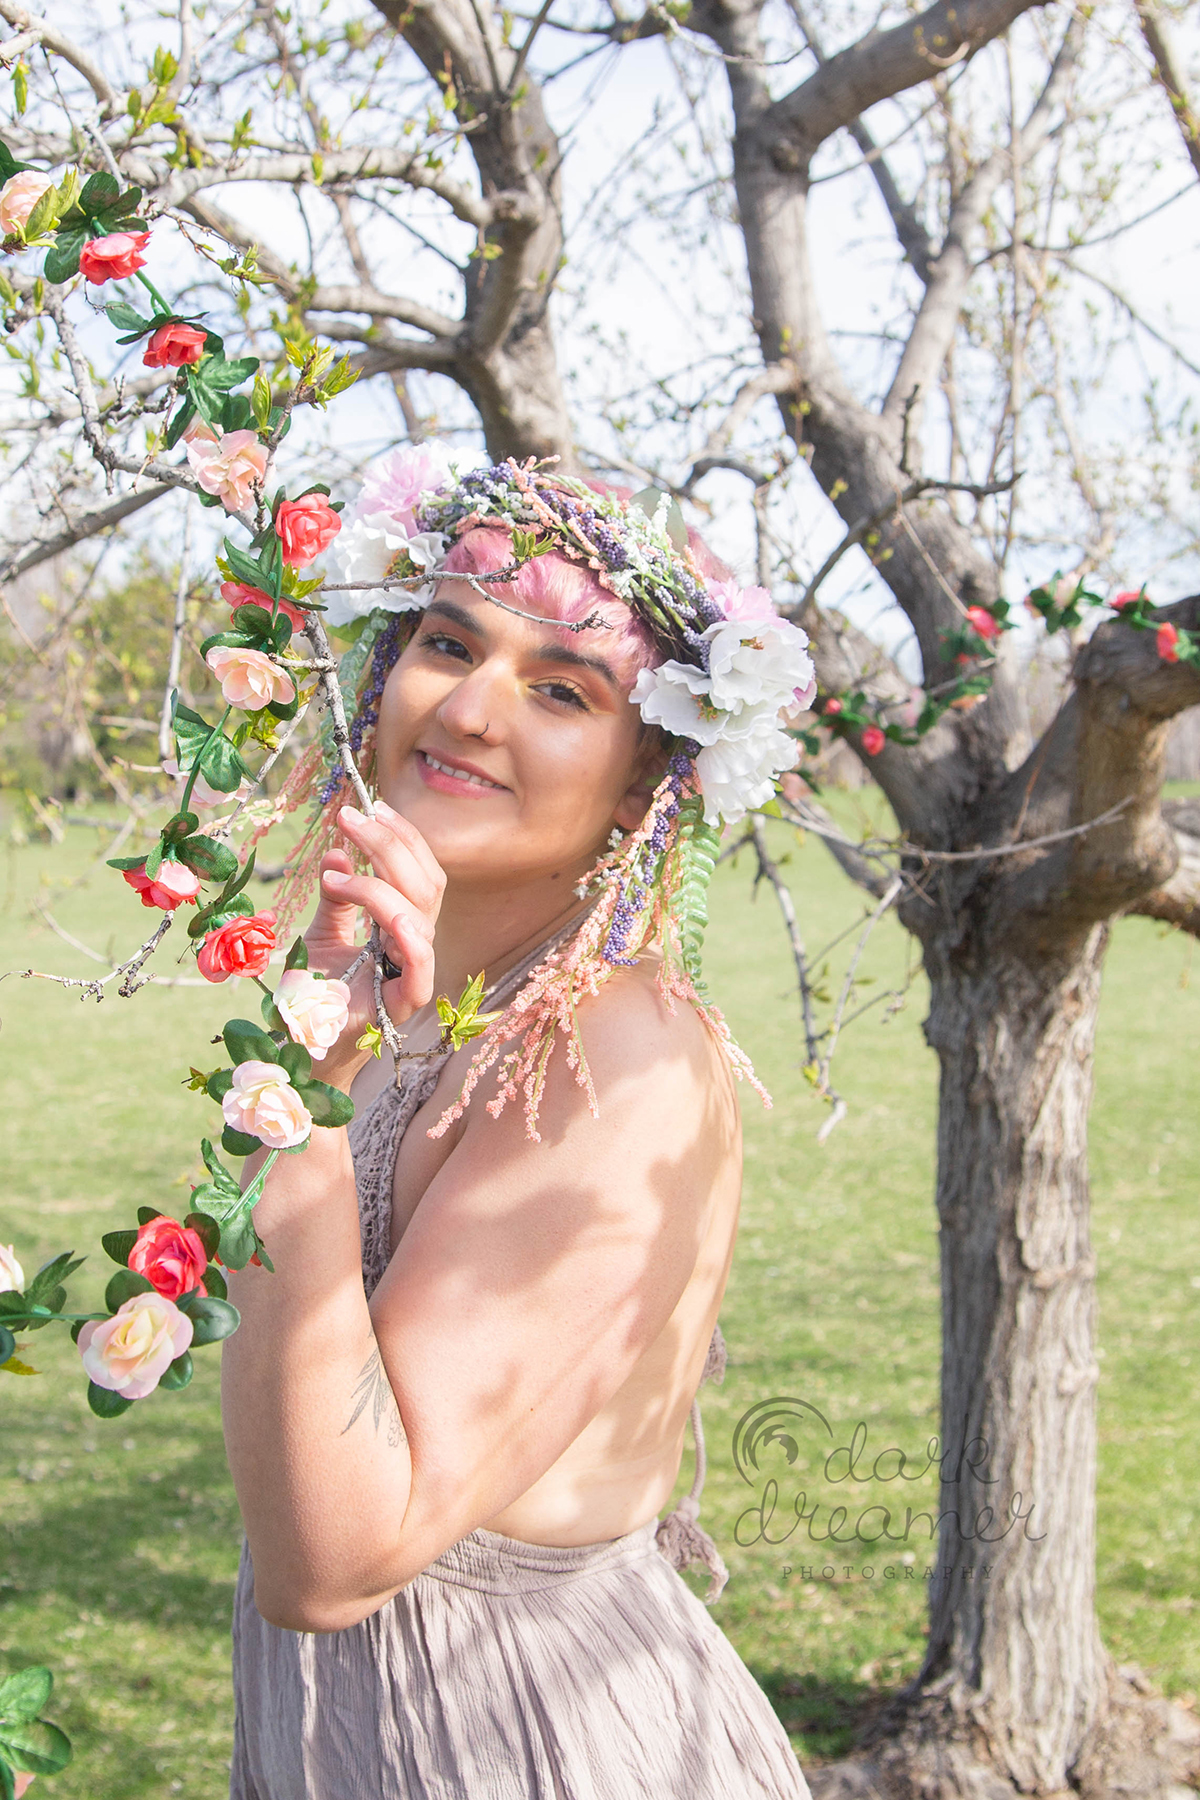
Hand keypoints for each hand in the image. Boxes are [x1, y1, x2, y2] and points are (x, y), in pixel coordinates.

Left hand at [302, 799, 444, 1085]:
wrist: (302, 1052)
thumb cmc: (316, 997)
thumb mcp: (321, 933)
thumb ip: (336, 896)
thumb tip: (336, 850)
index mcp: (404, 927)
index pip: (421, 871)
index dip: (402, 835)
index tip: (367, 806)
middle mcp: (417, 946)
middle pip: (426, 881)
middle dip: (389, 841)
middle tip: (348, 817)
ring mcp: (416, 974)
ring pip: (420, 909)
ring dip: (379, 874)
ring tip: (334, 864)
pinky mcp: (406, 1002)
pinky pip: (420, 957)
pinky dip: (395, 919)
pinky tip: (352, 889)